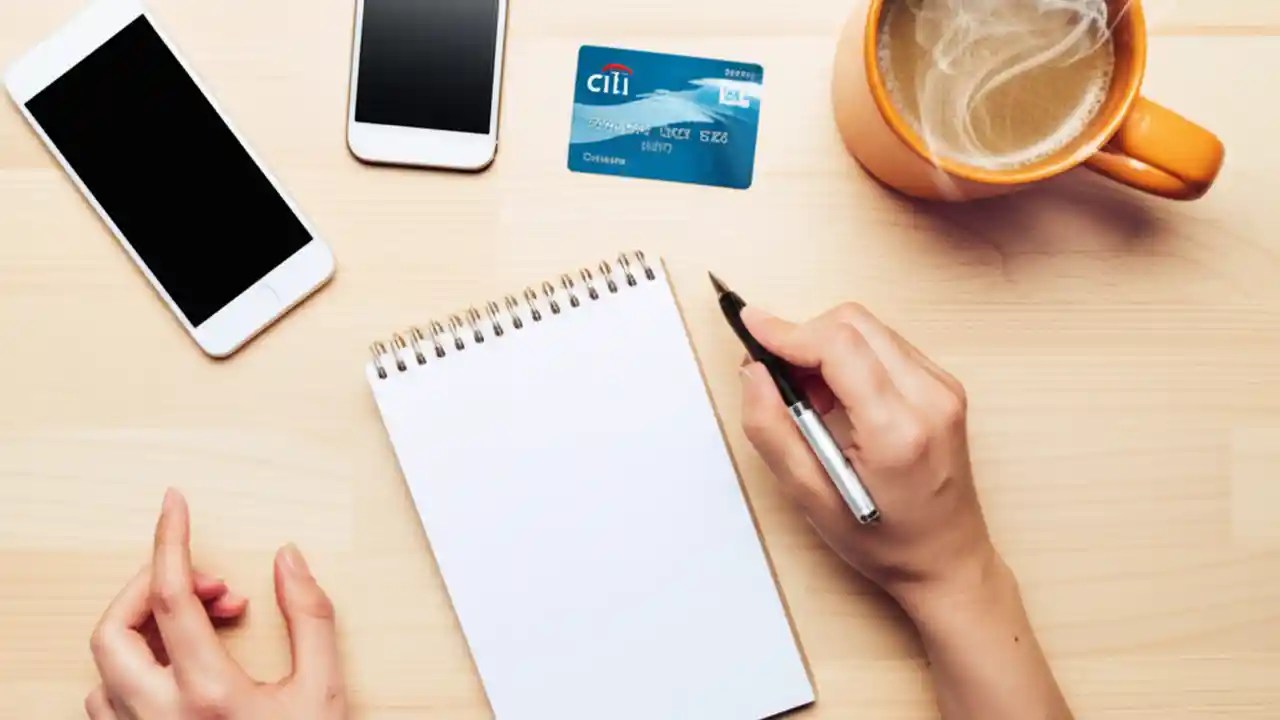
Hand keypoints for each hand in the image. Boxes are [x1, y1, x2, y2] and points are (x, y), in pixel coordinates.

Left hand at [86, 489, 346, 718]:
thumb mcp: (324, 692)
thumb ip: (310, 618)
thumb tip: (287, 561)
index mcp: (207, 694)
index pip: (168, 596)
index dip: (169, 540)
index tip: (174, 506)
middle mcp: (158, 718)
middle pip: (114, 628)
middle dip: (151, 587)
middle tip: (204, 585)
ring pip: (105, 670)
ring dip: (144, 632)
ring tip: (203, 630)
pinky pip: (107, 705)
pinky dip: (134, 671)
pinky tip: (179, 670)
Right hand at [738, 303, 994, 606]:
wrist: (945, 559)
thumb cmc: (885, 540)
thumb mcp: (811, 498)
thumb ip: (773, 430)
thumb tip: (753, 373)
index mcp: (897, 430)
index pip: (838, 345)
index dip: (786, 330)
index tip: (750, 327)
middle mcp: (930, 397)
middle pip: (853, 323)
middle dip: (805, 338)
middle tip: (780, 380)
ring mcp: (943, 388)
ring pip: (869, 328)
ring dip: (827, 348)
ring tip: (812, 398)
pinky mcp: (944, 385)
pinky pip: (886, 345)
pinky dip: (851, 358)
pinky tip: (840, 399)